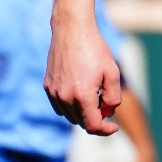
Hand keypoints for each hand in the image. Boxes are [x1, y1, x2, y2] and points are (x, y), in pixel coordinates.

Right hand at [45, 10, 123, 135]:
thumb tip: (107, 113)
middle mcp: (65, 97)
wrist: (72, 31)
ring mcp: (54, 93)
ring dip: (83, 112)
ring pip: (70, 116)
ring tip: (93, 93)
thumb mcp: (113, 73)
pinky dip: (70, 106)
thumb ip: (113, 98)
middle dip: (96, 118)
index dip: (105, 130)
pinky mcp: (48, 86)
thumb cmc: (95, 50)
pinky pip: (60, 106)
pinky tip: (79, 91)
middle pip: (82, 122)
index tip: (113, 127)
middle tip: (105, 101)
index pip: (93, 126)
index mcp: (82, 96)